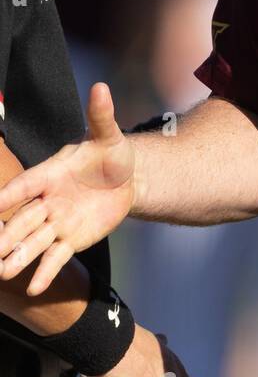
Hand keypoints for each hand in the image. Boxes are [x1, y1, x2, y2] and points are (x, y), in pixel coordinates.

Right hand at [0, 83, 134, 293]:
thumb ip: (101, 116)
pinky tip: (34, 288)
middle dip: (5, 234)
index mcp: (50, 173)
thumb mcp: (109, 135)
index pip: (24, 185)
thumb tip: (100, 87)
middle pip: (21, 219)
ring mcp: (57, 222)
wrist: (127, 179)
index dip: (7, 196)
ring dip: (19, 257)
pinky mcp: (72, 239)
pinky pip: (57, 257)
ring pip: (34, 241)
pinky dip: (45, 272)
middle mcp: (47, 200)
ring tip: (4, 273)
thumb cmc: (111, 153)